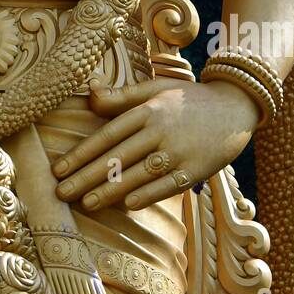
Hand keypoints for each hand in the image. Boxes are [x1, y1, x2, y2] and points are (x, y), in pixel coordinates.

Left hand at [52, 76, 259, 212]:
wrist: (235, 106)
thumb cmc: (187, 99)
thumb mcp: (156, 89)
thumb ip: (122, 96)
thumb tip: (90, 92)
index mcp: (147, 110)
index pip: (107, 135)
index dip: (81, 153)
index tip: (58, 169)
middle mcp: (160, 129)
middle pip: (118, 157)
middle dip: (87, 176)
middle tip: (61, 193)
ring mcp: (179, 150)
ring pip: (140, 173)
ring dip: (112, 190)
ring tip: (87, 203)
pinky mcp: (197, 168)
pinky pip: (169, 184)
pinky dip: (149, 194)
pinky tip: (128, 204)